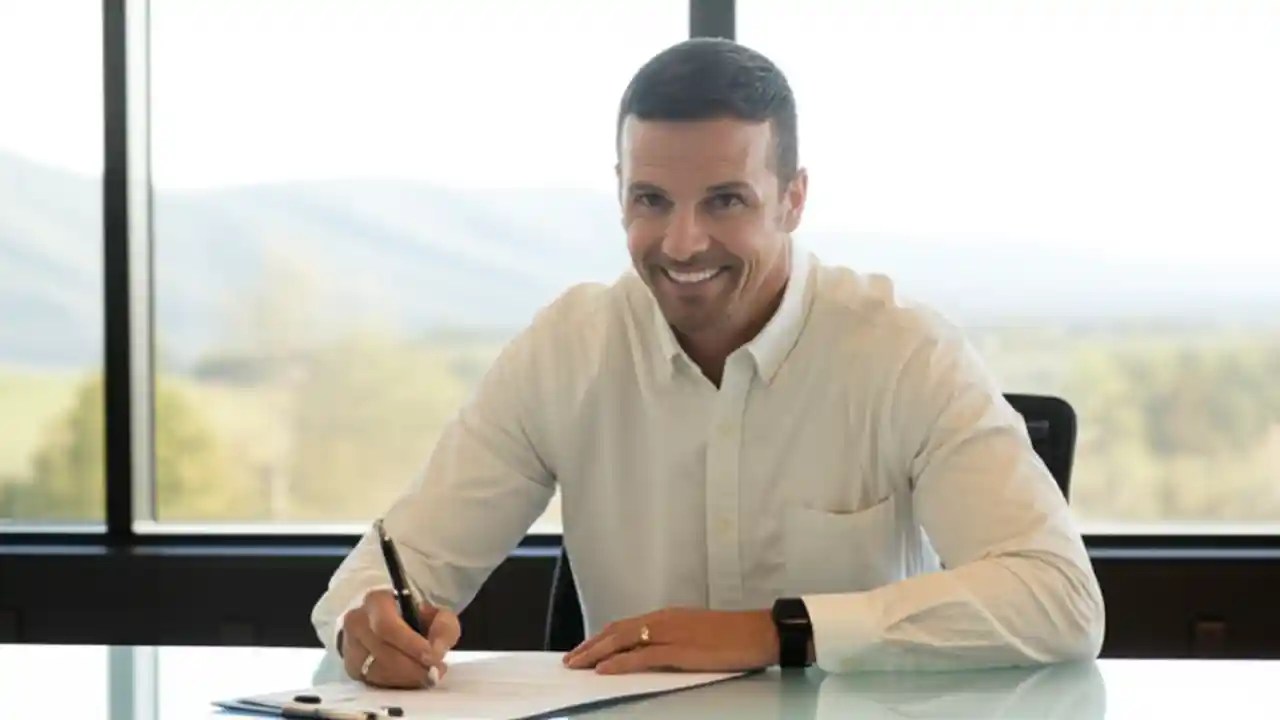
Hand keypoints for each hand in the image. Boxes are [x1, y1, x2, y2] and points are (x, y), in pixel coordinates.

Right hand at [341, 589, 461, 687]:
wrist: (386, 621)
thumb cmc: (412, 616)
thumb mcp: (435, 613)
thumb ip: (443, 627)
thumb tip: (436, 651)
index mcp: (376, 601)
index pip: (387, 625)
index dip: (411, 645)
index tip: (433, 657)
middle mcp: (356, 623)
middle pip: (382, 652)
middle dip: (412, 667)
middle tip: (434, 673)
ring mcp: (350, 647)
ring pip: (376, 671)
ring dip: (405, 678)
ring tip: (427, 675)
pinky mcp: (351, 668)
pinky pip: (373, 682)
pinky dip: (396, 684)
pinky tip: (411, 680)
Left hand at [562, 607, 778, 673]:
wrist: (759, 632)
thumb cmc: (733, 636)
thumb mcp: (696, 634)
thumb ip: (673, 641)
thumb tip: (652, 655)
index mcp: (667, 616)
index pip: (625, 626)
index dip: (601, 638)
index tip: (583, 650)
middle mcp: (663, 620)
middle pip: (617, 631)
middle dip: (590, 646)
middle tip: (570, 660)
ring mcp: (670, 634)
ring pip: (623, 641)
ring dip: (596, 653)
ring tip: (577, 665)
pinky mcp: (679, 650)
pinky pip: (642, 657)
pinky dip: (619, 663)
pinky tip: (603, 670)